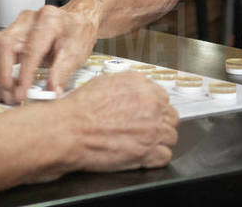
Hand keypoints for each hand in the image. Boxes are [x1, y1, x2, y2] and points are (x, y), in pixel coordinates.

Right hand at [0, 4, 98, 103]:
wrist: (76, 19)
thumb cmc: (77, 34)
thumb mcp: (76, 54)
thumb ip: (62, 73)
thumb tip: (51, 92)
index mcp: (49, 22)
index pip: (30, 50)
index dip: (24, 74)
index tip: (22, 94)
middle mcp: (29, 18)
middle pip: (5, 45)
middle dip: (3, 75)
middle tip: (10, 97)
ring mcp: (17, 23)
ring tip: (3, 93)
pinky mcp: (10, 30)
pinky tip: (1, 82)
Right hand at [54, 72, 177, 172]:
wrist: (69, 130)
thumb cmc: (79, 109)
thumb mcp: (103, 83)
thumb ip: (127, 87)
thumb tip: (134, 92)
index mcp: (140, 86)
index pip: (163, 97)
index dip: (155, 107)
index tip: (150, 114)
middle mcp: (150, 105)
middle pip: (170, 116)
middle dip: (160, 123)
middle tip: (147, 129)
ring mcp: (152, 130)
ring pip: (171, 136)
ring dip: (160, 140)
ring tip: (145, 143)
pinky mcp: (148, 152)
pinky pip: (165, 156)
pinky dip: (156, 158)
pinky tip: (145, 155)